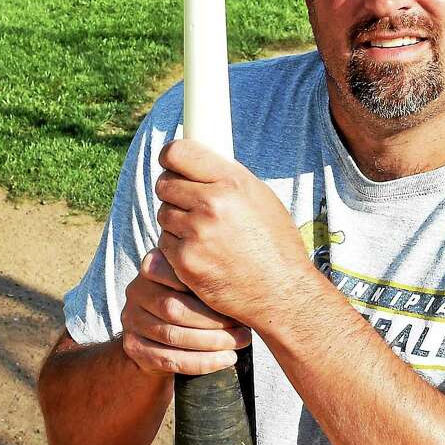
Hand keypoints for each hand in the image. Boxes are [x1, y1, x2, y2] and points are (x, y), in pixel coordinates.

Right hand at [120, 249, 250, 375]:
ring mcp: (131, 319)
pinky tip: (225, 360)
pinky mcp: (133, 347)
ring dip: (211, 343)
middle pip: (175, 308)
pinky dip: (202, 362)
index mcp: (152, 266)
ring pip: (173, 335)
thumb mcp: (194, 283)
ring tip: (240, 343)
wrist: (159, 337)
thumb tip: (251, 280)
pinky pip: (169, 359)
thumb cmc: (189, 303)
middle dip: (214, 322)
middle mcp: (136, 290)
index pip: (176, 274)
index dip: (205, 289)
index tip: (235, 298)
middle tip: (244, 329)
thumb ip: (208, 276)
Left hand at [154, 139, 314, 327]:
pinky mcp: (185, 261)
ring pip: (163, 214)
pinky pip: (164, 243)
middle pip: (164, 184)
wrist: (280, 292)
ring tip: (204, 234)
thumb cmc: (275, 243)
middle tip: (189, 204)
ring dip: (175, 222)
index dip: (170, 157)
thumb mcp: (260, 197)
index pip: (178, 153)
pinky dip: (177, 247)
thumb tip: (197, 162)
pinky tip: (201, 254)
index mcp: (232, 182)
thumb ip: (227, 177)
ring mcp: (196, 234)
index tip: (170, 163)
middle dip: (173, 192)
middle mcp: (212, 204)